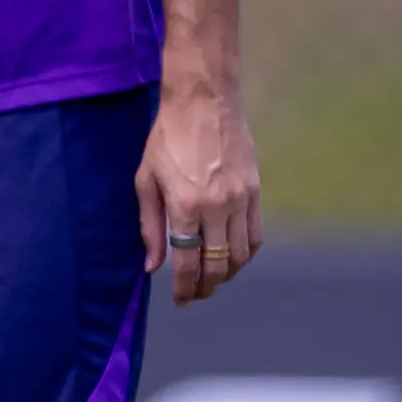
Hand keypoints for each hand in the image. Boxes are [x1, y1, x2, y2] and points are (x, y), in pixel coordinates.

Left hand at [136, 85, 261, 304]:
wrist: (204, 101)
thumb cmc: (167, 138)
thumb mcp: (146, 179)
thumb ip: (150, 225)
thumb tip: (153, 265)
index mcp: (185, 205)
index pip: (188, 262)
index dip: (184, 288)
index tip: (180, 300)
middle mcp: (216, 207)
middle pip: (217, 264)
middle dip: (206, 287)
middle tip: (196, 295)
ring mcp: (240, 199)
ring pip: (240, 254)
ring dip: (227, 274)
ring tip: (213, 279)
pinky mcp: (255, 191)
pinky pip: (255, 235)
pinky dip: (244, 254)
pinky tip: (231, 257)